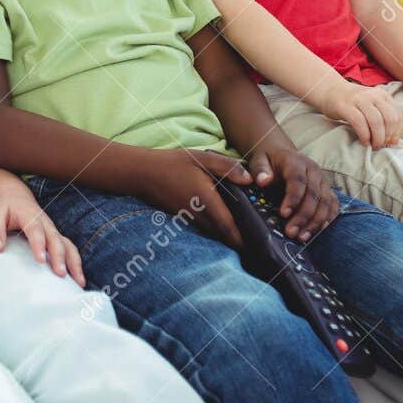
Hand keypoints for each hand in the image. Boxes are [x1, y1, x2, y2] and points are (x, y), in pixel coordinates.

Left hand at [0, 187, 84, 286]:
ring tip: (79, 282)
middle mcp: (45, 224)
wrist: (18, 198)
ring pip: (67, 246)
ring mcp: (53, 231)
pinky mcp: (57, 238)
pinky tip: (79, 281)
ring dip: (74, 263)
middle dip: (59, 257)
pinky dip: (76, 264)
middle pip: (55, 240)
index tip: (41, 260)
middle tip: (60, 274)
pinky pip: (70, 250)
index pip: (35, 230)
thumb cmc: (6, 209)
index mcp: (29, 216)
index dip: (39, 244)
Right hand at [135, 148, 252, 248]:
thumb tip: (250, 179)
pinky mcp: (185, 218)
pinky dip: (217, 227)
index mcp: (207, 202)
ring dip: (229, 233)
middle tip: (257, 236)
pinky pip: (206, 227)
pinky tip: (225, 218)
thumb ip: (228, 168)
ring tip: (246, 229)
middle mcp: (199, 215)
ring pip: (215, 233)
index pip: (229, 228)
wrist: (143, 173)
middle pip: (224, 235)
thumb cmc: (173, 164)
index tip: (259, 243)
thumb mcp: (203, 159)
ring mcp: (190, 219)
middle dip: (241, 239)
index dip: (244, 239)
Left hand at [248, 146, 337, 240]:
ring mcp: (323, 180)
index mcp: (295, 162)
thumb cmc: (269, 161)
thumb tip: (263, 181)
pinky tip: (319, 231)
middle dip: (303, 216)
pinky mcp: (327, 190)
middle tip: (291, 233)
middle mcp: (313, 170)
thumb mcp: (259, 160)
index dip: (293, 198)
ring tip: (303, 237)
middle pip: (314, 195)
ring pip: (325, 202)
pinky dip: (328, 218)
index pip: (298, 181)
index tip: (283, 214)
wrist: (283, 154)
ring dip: (315, 222)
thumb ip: (260, 170)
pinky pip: (333, 205)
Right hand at [321, 81, 401, 148]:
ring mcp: (359, 99)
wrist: (330, 90)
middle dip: (388, 137)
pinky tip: (363, 141)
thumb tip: (392, 140)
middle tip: (381, 146)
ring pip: (376, 121)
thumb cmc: (353, 103)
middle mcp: (373, 95)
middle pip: (389, 119)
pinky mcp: (345, 106)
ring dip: (377, 138)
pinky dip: (364, 135)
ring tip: (373, 146)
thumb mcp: (372, 104)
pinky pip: (359, 122)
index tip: (391, 144)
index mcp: (383, 95)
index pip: (397, 116)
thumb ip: (383, 116)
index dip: (396, 133)